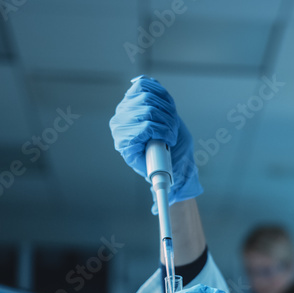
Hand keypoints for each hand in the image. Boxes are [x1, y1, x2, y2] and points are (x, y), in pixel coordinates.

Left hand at [109, 76, 202, 212]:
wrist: (168, 152)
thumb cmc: (169, 168)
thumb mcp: (167, 177)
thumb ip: (163, 184)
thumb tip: (157, 207)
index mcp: (126, 145)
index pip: (141, 127)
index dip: (160, 130)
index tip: (171, 138)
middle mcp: (121, 126)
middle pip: (146, 108)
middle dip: (166, 120)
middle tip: (172, 133)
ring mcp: (126, 109)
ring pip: (148, 95)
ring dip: (167, 109)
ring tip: (170, 123)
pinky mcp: (134, 96)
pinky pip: (145, 84)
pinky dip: (160, 91)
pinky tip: (165, 104)